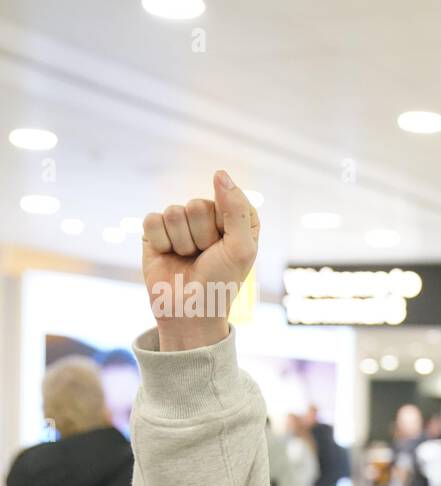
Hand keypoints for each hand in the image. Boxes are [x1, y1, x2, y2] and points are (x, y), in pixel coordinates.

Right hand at [142, 170, 259, 351]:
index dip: (226, 227)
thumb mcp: (241, 248)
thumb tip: (219, 172)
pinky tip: (168, 256)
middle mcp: (209, 217)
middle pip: (197, 205)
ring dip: (182, 242)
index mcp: (236, 219)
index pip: (228, 199)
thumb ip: (236, 209)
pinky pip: (153, 220)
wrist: (189, 311)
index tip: (227, 247)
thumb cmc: (221, 282)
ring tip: (188, 259)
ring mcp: (182, 223)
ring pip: (174, 212)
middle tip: (205, 257)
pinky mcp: (156, 231)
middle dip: (202, 236)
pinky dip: (161, 242)